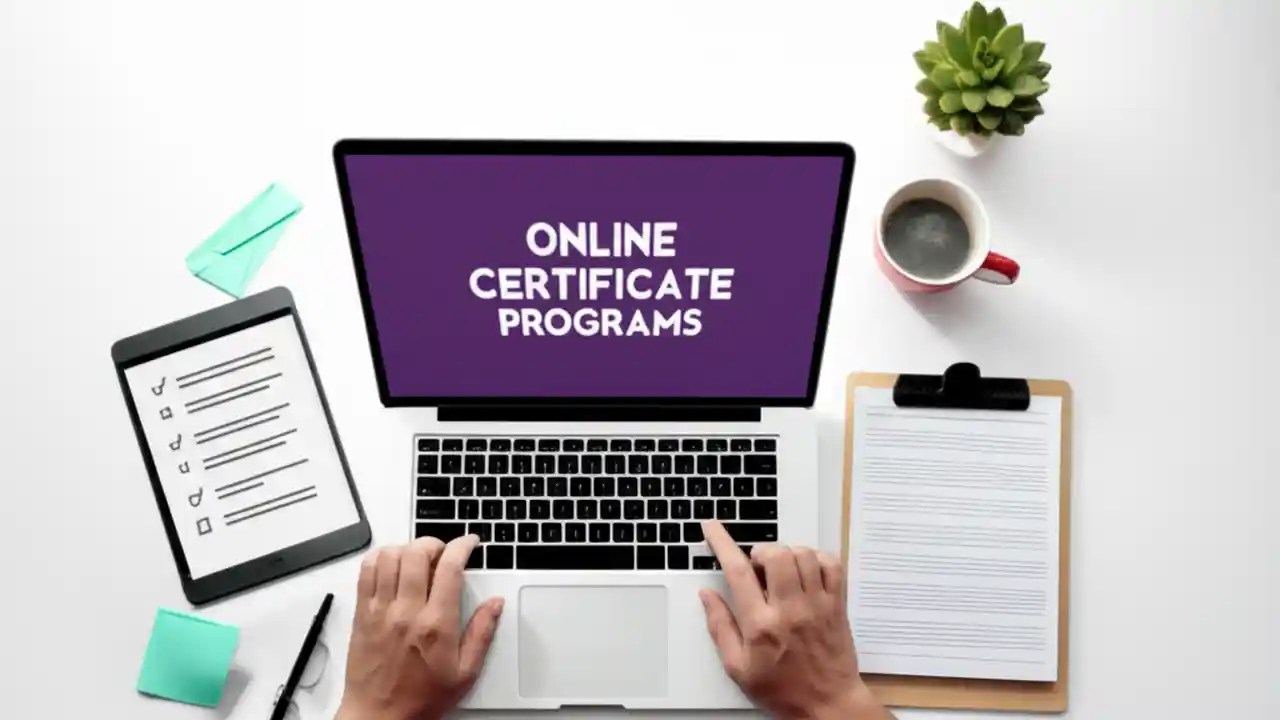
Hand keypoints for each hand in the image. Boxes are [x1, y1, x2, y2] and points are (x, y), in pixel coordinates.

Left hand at [336, 535, 503, 719]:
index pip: (449, 568)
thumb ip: (482, 633)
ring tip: (417, 559)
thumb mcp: (466, 672)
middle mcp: (406, 612)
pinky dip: (379, 558)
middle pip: (417, 553)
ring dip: (407, 548)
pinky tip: (390, 565)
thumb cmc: (420, 699)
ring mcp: (380, 611)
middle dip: (435, 543)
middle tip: (443, 552)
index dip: (462, 546)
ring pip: (390, 556)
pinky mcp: (362, 614)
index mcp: (437, 625)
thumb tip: (495, 605)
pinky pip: (366, 571)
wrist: (379, 717)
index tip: (469, 543)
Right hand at [699, 521, 891, 719]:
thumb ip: (720, 627)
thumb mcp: (737, 667)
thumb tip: (707, 595)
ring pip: (803, 555)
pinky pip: (831, 564)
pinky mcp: (837, 605)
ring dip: (787, 554)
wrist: (827, 704)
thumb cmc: (783, 689)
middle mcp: (790, 610)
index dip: (722, 543)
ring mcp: (818, 605)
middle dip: (760, 551)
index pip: (738, 572)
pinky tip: (806, 571)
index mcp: (761, 626)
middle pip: (776, 555)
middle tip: (756, 566)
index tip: (712, 528)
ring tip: (781, 572)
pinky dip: (817, 558)